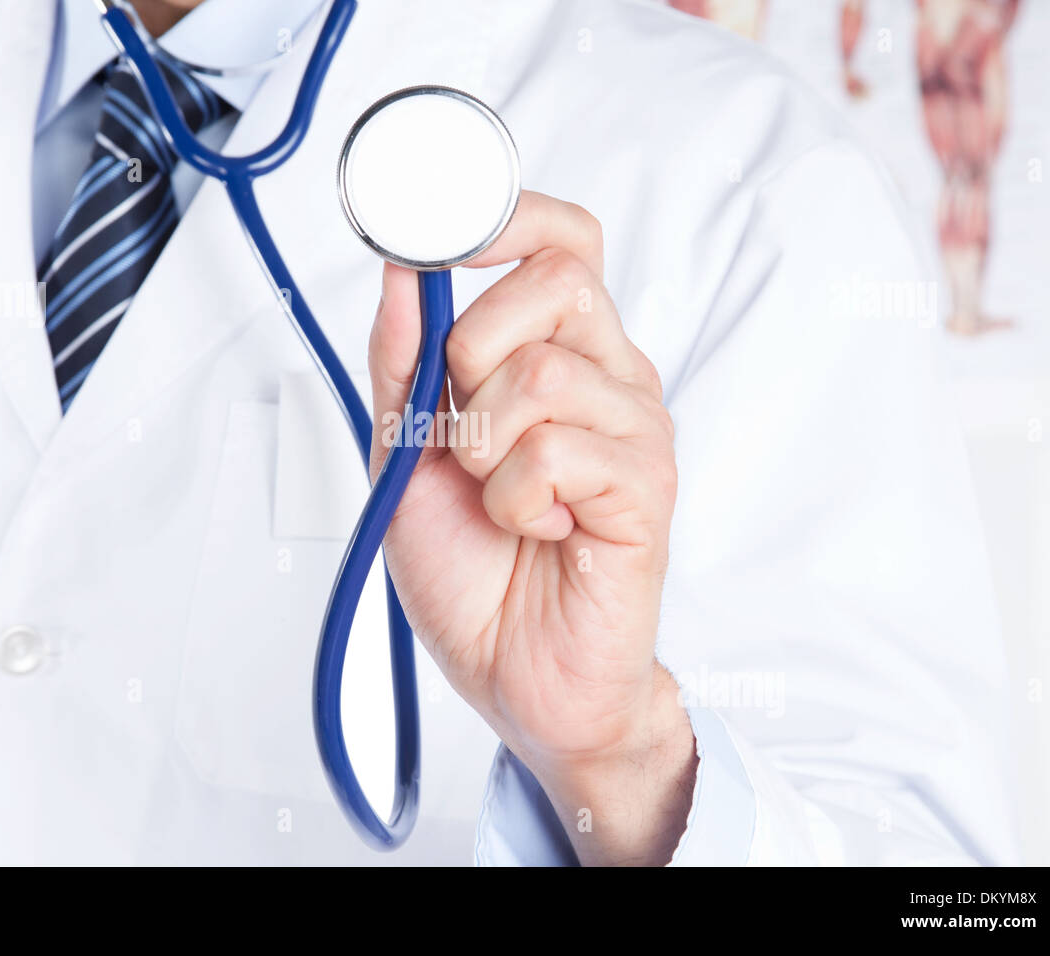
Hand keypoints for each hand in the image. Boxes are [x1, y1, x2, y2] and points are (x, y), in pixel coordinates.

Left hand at [367, 191, 696, 865]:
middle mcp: (609, 377)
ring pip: (541, 372)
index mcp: (559, 356)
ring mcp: (635, 431)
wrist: (518, 678)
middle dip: (475, 351)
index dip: (505, 216)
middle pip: (557, 278)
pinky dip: (515, 500)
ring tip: (501, 499)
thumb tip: (403, 271)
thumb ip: (405, 362)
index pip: (562, 239)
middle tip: (466, 432)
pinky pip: (558, 450)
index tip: (436, 227)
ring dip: (484, 447)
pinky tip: (537, 530)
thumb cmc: (474, 570)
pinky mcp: (646, 490)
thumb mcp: (407, 452)